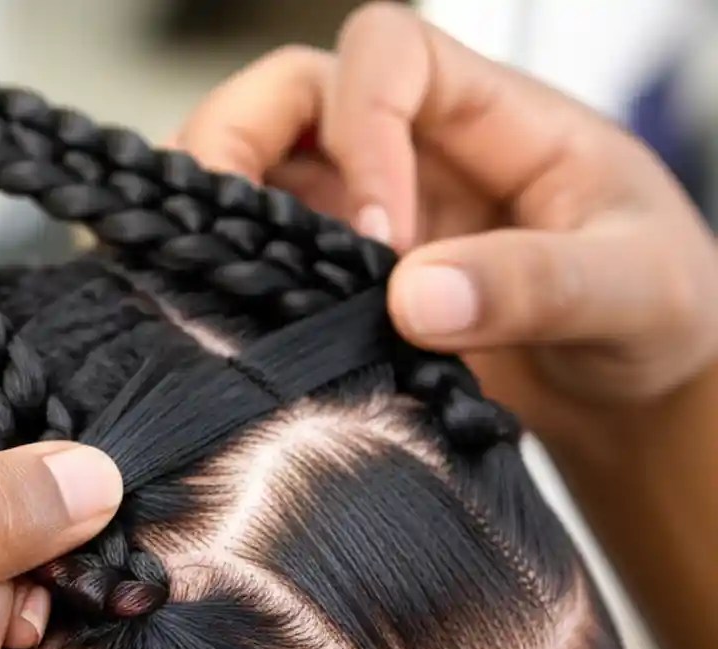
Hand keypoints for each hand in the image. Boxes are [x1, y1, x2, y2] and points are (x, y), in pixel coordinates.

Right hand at [171, 1, 717, 453]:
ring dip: (207, 208)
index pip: (389, 57)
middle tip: (220, 230)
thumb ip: (538, 283)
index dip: (361, 123)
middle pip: (285, 94)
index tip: (378, 235)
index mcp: (486, 114)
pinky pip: (254, 253)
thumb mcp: (633, 288)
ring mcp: (359, 213)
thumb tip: (417, 297)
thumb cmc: (652, 310)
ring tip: (198, 275)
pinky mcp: (333, 279)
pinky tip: (216, 316)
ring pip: (248, 168)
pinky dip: (218, 274)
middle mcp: (408, 150)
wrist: (627, 390)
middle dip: (234, 141)